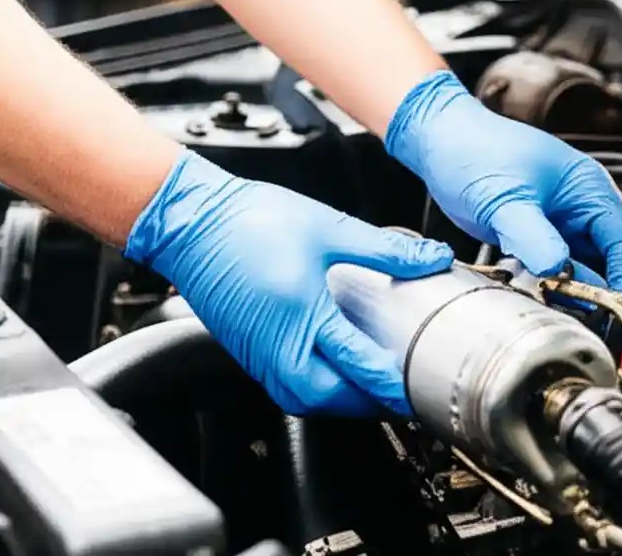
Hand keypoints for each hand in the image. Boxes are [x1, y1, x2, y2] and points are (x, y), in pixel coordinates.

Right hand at [124, 150, 452, 415]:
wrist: (189, 218)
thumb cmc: (248, 220)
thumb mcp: (329, 228)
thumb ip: (386, 250)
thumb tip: (431, 257)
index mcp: (301, 313)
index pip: (357, 364)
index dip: (391, 382)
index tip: (417, 389)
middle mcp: (276, 343)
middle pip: (328, 398)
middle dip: (365, 404)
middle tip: (398, 396)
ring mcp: (257, 352)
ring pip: (303, 399)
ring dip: (339, 402)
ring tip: (370, 391)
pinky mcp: (246, 351)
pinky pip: (284, 387)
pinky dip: (313, 390)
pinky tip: (331, 376)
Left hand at [385, 70, 621, 303]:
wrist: (439, 141)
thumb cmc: (473, 154)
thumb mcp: (505, 202)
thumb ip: (534, 238)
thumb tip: (559, 272)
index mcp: (589, 188)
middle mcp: (584, 202)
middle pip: (618, 254)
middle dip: (619, 289)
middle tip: (614, 326)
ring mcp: (564, 217)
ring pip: (592, 262)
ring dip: (592, 290)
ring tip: (589, 321)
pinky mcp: (543, 230)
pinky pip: (566, 263)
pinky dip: (567, 285)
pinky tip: (559, 303)